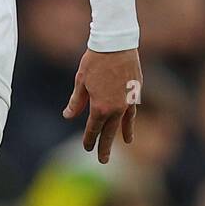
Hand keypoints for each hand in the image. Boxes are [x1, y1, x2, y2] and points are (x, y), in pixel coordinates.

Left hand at [63, 48, 140, 163]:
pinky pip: (133, 111)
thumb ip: (76, 102)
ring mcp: (128, 101)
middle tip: (103, 161)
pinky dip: (131, 120)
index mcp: (100, 107)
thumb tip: (68, 115)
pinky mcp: (136, 93)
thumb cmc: (95, 61)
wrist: (116, 44)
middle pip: (109, 132)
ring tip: (125, 145)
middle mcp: (116, 108)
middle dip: (105, 147)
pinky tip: (130, 125)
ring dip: (122, 135)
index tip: (87, 147)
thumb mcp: (81, 81)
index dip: (89, 139)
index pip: (93, 129)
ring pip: (124, 123)